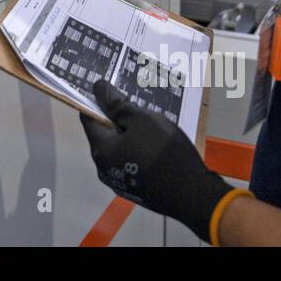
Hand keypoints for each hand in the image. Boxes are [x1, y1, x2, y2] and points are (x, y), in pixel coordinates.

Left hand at [81, 79, 232, 240]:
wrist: (192, 194)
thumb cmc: (164, 152)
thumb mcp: (141, 120)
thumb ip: (117, 104)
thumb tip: (97, 87)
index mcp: (100, 150)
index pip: (88, 118)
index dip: (100, 102)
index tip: (118, 94)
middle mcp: (103, 169)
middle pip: (105, 135)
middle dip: (120, 120)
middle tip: (143, 112)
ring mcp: (120, 182)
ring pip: (120, 150)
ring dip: (132, 137)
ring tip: (154, 130)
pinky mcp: (136, 190)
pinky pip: (132, 163)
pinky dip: (140, 152)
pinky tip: (159, 149)